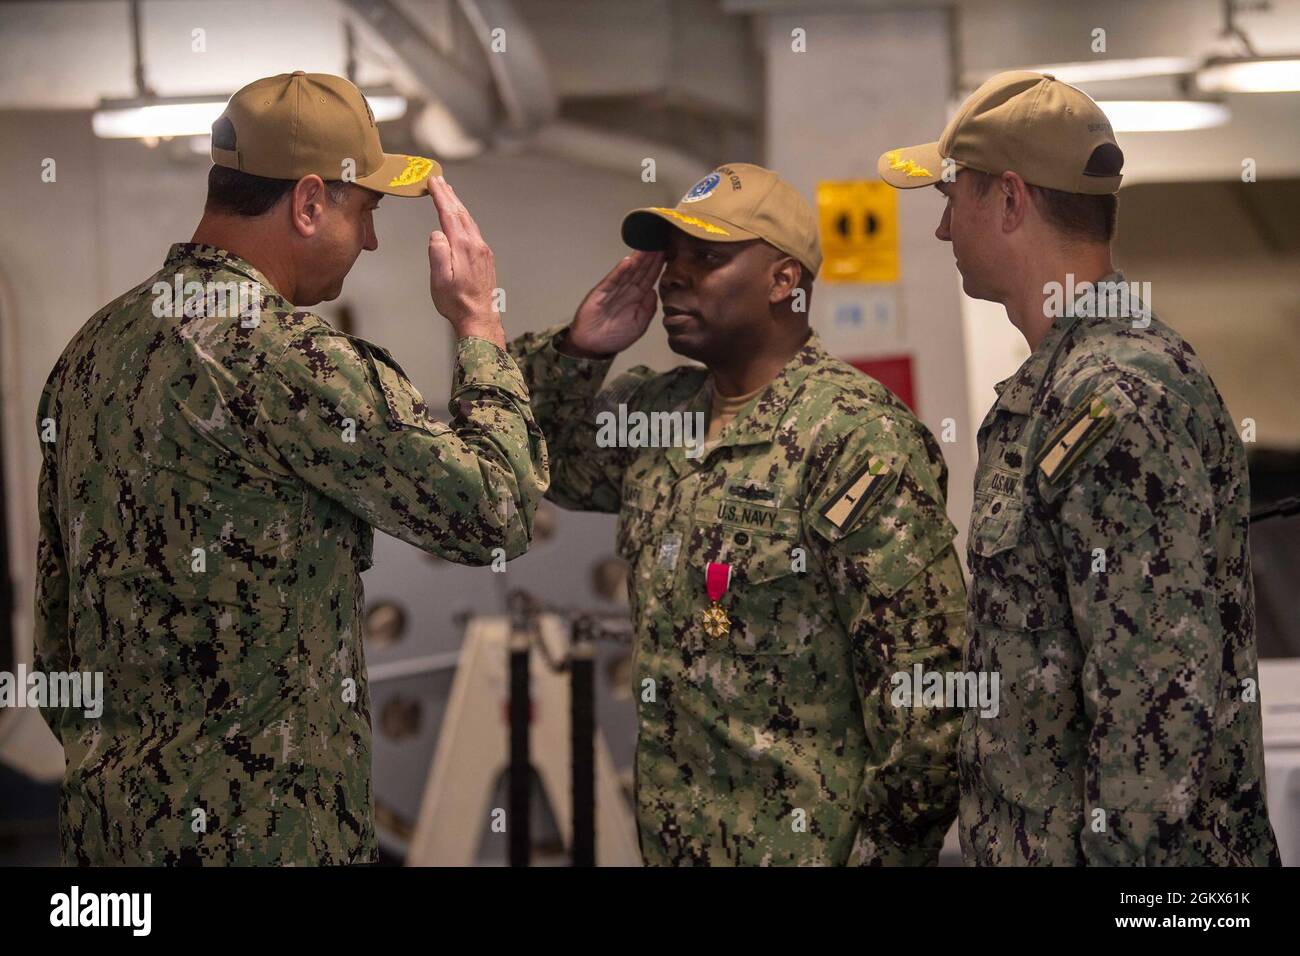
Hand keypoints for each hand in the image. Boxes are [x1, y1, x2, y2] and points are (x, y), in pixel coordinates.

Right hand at [426, 176, 504, 348]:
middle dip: (449, 195)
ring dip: (457, 205)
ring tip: (449, 194)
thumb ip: (437, 253)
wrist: (479, 318)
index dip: (440, 196)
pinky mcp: (486, 258)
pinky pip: (474, 231)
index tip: (433, 182)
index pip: (449, 214)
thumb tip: (436, 233)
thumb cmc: (456, 302)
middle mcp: (476, 245)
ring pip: (469, 221)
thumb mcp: (440, 280)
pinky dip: (465, 219)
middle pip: (461, 213)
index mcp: (463, 247)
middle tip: (439, 180)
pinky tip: (461, 219)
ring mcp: (483, 251)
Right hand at [565, 252, 662, 357]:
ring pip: (628, 272)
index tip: (666, 254)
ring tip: (647, 247)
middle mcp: (626, 291)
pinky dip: (620, 271)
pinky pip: (613, 280)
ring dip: (637, 259)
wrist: (592, 346)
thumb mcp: (638, 325)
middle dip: (650, 257)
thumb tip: (654, 292)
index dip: (657, 266)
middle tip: (659, 242)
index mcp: (636, 299)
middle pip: (640, 271)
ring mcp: (613, 290)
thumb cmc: (613, 337)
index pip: (649, 278)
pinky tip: (628, 262)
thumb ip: (648, 309)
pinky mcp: (601, 293)